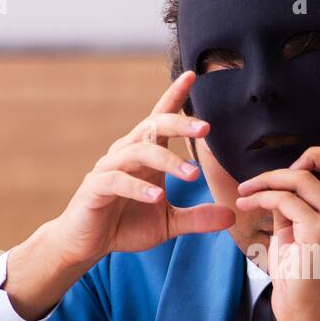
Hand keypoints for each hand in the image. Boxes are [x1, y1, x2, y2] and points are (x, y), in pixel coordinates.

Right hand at [5, 71, 234, 319]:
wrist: (87, 244)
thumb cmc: (125, 225)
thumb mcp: (168, 224)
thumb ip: (197, 218)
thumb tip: (232, 217)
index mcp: (145, 155)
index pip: (159, 119)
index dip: (174, 96)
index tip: (193, 76)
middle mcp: (126, 154)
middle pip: (152, 127)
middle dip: (179, 124)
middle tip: (206, 128)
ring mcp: (109, 169)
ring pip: (138, 152)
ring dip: (167, 161)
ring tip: (192, 175)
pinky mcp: (95, 188)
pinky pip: (117, 180)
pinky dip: (138, 187)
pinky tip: (158, 196)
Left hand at [236, 146, 319, 320]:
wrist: (304, 315)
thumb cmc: (301, 277)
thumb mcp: (300, 231)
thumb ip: (297, 203)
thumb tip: (279, 177)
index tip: (296, 168)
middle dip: (311, 154)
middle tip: (278, 171)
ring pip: (302, 179)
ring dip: (268, 180)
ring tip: (247, 191)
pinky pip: (285, 200)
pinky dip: (260, 197)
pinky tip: (245, 204)